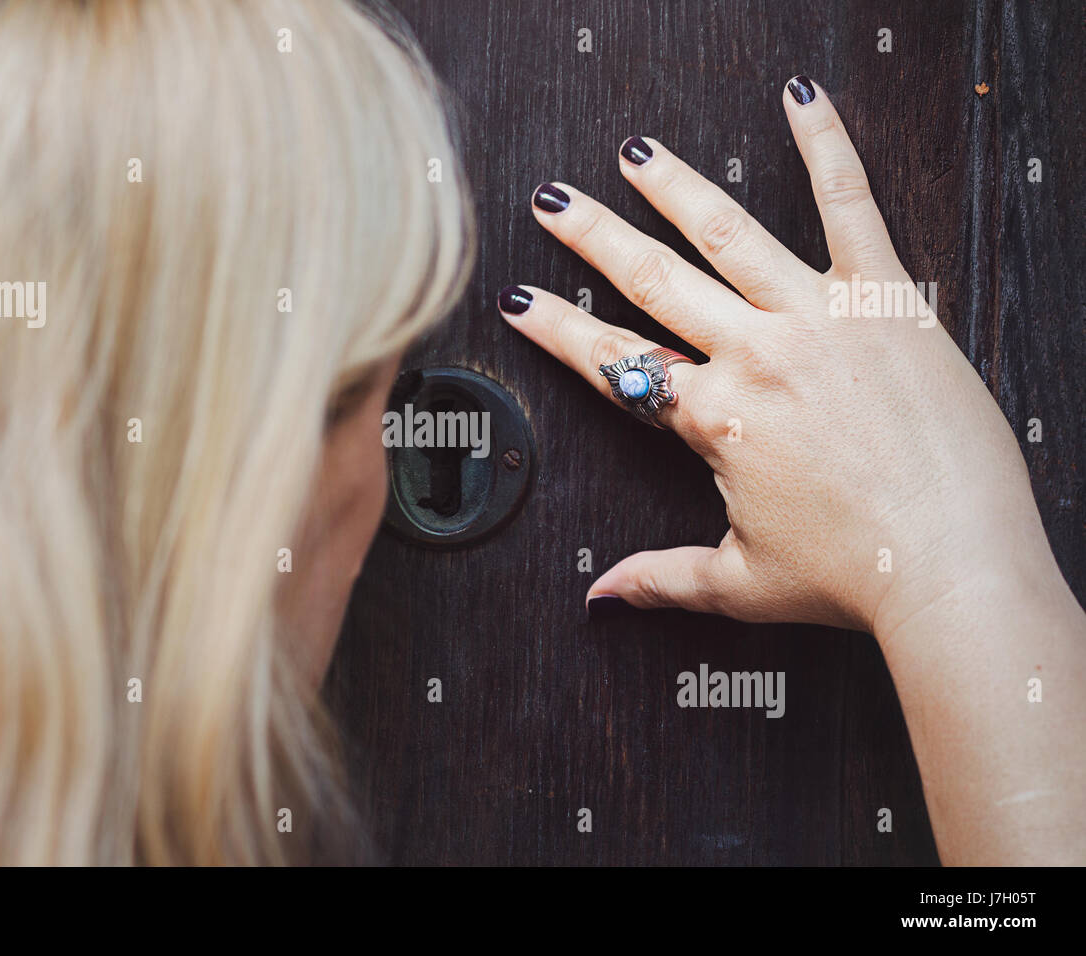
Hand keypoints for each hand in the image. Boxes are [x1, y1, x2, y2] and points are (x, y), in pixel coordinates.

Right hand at [498, 75, 1055, 636]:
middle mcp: (756, 355)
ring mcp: (819, 318)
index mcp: (715, 419)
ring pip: (728, 234)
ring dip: (673, 188)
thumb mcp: (741, 583)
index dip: (559, 328)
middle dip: (592, 238)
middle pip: (654, 282)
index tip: (521, 300)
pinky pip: (850, 206)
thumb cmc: (854, 576)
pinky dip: (826, 149)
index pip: (615, 361)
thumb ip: (661, 578)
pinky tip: (800, 101)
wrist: (953, 566)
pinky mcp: (885, 298)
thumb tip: (601, 594)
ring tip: (636, 153)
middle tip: (552, 202)